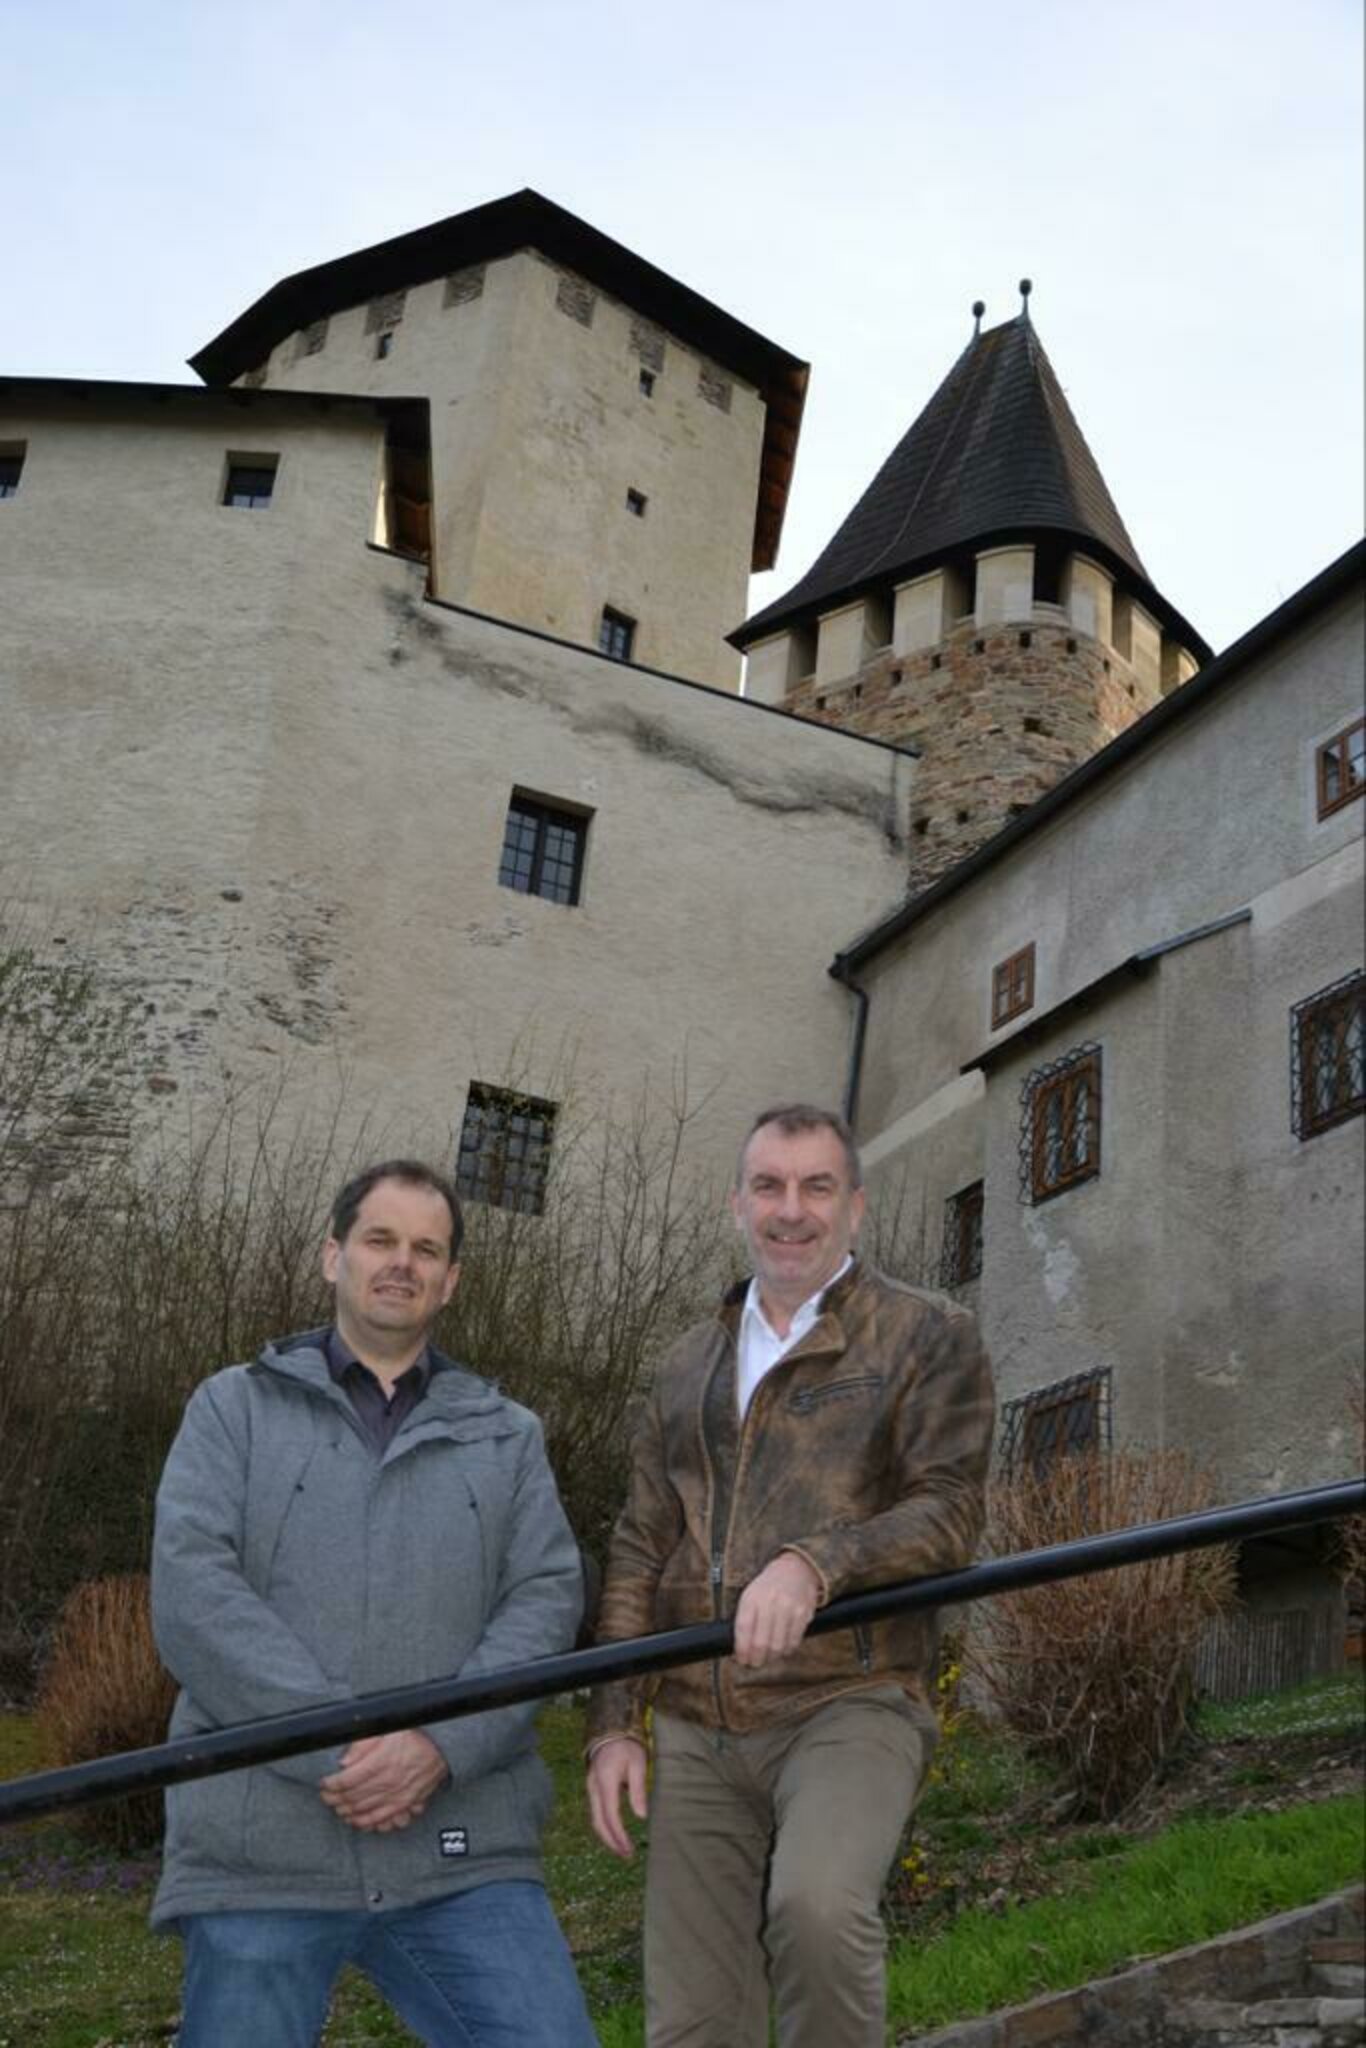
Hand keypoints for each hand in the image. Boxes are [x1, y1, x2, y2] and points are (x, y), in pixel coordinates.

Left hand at [319, 1730, 448, 1832]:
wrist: (441, 1748)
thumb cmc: (414, 1736)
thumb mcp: (387, 1729)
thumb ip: (363, 1743)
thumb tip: (344, 1759)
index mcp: (381, 1761)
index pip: (347, 1779)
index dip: (331, 1784)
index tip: (324, 1783)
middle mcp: (388, 1781)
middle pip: (353, 1797)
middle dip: (335, 1799)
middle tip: (326, 1797)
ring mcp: (397, 1795)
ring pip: (364, 1810)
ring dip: (348, 1812)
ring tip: (338, 1809)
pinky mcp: (405, 1804)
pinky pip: (382, 1818)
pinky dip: (367, 1822)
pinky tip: (358, 1822)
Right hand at [586, 1737, 647, 1858]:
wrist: (610, 1730)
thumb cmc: (627, 1746)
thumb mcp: (638, 1763)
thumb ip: (638, 1790)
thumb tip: (642, 1817)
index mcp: (605, 1781)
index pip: (610, 1815)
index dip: (619, 1835)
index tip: (629, 1849)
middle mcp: (593, 1787)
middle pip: (598, 1822)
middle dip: (611, 1841)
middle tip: (627, 1855)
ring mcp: (590, 1788)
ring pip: (595, 1819)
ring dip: (607, 1837)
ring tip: (623, 1850)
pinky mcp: (592, 1789)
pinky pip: (596, 1812)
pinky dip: (605, 1827)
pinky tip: (616, 1834)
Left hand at [732, 1552, 820, 1667]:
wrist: (795, 1569)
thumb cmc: (769, 1587)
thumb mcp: (751, 1595)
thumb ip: (745, 1620)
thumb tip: (740, 1650)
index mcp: (752, 1597)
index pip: (743, 1629)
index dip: (741, 1649)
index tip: (741, 1659)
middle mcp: (769, 1601)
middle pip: (760, 1642)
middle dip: (756, 1659)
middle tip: (755, 1663)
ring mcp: (788, 1607)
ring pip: (777, 1646)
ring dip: (772, 1657)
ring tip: (769, 1656)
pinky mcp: (803, 1614)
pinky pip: (793, 1642)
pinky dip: (787, 1650)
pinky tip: (783, 1647)